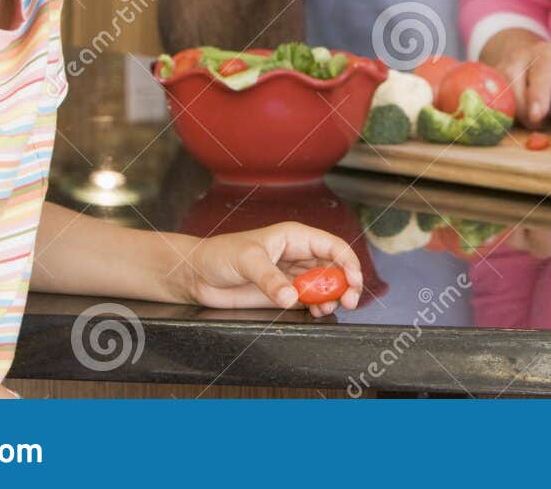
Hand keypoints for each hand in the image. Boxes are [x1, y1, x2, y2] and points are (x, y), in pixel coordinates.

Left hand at [179, 222, 363, 316]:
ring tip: (326, 308)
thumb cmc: (219, 255)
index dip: (348, 262)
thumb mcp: (246, 260)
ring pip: (325, 286)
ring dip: (332, 297)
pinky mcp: (283, 295)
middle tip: (349, 301)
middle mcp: (298, 255)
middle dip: (346, 283)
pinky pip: (309, 301)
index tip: (353, 281)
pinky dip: (318, 308)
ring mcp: (291, 277)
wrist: (196, 276)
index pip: (332, 247)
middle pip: (334, 268)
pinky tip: (317, 312)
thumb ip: (270, 279)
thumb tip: (293, 297)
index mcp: (294, 237)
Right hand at [480, 28, 550, 127]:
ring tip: (530, 110)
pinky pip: (492, 104)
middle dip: (528, 115)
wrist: (529, 58)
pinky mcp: (486, 81)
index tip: (536, 115)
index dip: (538, 97)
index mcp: (546, 55)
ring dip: (516, 115)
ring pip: (502, 101)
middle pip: (516, 93)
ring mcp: (499, 68)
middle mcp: (518, 58)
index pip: (540, 77)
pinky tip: (516, 109)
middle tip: (541, 118)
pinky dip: (504, 114)